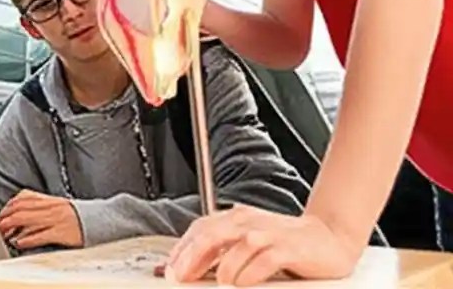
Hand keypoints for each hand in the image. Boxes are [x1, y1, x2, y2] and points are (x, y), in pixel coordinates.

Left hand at [0, 189, 82, 249]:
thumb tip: (18, 215)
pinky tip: (19, 243)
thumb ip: (40, 206)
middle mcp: (52, 207)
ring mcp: (57, 219)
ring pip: (28, 220)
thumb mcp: (58, 206)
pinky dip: (27, 239)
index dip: (8, 207)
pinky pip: (41, 235)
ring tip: (4, 235)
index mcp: (50, 199)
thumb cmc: (77, 217)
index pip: (23, 198)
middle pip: (22, 209)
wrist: (103, 220)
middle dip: (5, 218)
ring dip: (12, 228)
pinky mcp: (63, 233)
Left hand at [165, 205, 361, 285]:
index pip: (200, 229)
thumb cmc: (285, 242)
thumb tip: (190, 269)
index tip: (171, 270)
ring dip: (223, 271)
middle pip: (210, 236)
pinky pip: (263, 260)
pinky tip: (243, 284)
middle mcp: (248, 221)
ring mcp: (268, 233)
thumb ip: (222, 251)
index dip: (182, 250)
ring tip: (219, 286)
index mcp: (235, 218)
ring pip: (235, 249)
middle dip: (191, 259)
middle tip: (181, 278)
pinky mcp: (289, 248)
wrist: (329, 237)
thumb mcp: (249, 242)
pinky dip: (249, 275)